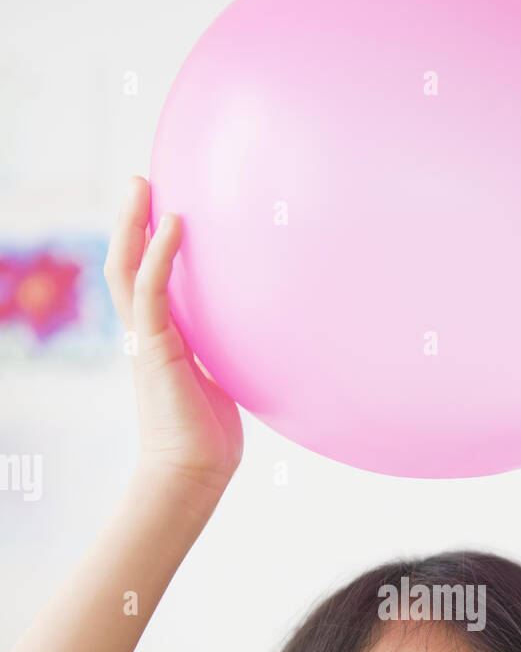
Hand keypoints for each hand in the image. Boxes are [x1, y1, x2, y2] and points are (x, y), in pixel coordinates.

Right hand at [103, 175, 242, 499]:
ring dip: (132, 225)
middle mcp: (147, 333)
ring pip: (127, 268)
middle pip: (128, 264)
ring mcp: (146, 338)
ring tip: (142, 185)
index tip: (162, 212)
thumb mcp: (224, 385)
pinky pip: (151, 291)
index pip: (148, 282)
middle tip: (141, 181)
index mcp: (162, 340)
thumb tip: (261, 344)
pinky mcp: (153, 346)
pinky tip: (177, 225)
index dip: (150, 247)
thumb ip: (229, 359)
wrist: (194, 470)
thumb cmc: (211, 438)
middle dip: (132, 222)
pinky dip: (160, 255)